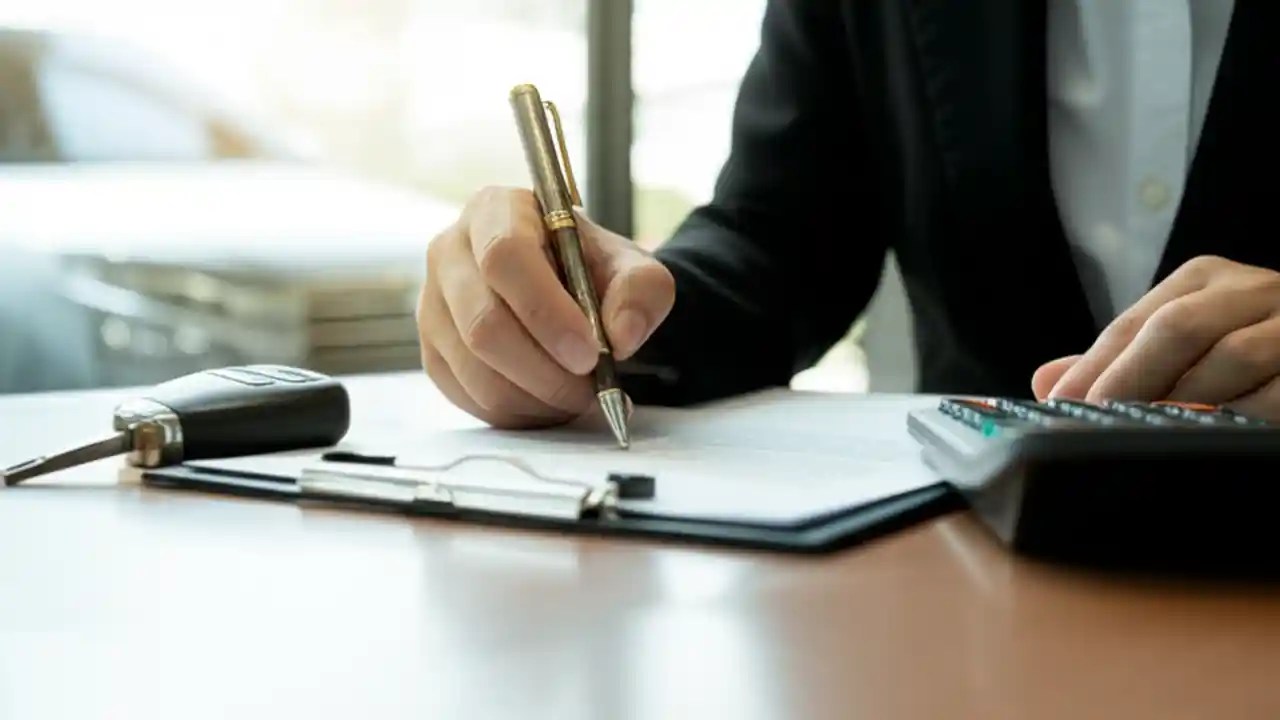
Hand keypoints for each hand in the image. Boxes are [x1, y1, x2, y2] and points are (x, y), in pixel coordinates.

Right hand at [416, 186, 674, 428]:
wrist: (566, 290)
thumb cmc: (590, 270)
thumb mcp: (633, 268)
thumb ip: (641, 291)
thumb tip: (619, 336)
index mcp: (497, 210)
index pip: (504, 255)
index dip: (545, 311)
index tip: (588, 353)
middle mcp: (451, 251)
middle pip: (483, 322)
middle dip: (544, 369)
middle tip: (590, 388)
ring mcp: (433, 303)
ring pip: (474, 368)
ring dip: (535, 396)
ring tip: (577, 397)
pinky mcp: (432, 350)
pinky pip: (467, 395)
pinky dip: (516, 411)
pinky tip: (549, 401)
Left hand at [1031, 255, 1279, 418]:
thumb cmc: (1253, 353)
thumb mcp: (1188, 343)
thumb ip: (1123, 361)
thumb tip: (1046, 381)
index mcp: (1207, 279)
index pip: (1136, 322)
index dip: (1093, 367)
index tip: (1058, 406)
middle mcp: (1254, 288)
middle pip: (1177, 328)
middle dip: (1129, 381)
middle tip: (1095, 421)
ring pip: (1232, 357)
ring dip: (1185, 401)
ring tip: (1148, 434)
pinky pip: (1275, 393)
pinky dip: (1242, 415)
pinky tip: (1212, 437)